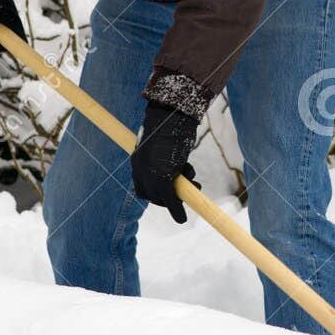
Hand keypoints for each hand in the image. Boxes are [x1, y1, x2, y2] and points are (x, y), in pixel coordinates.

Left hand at [131, 102, 200, 222]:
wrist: (171, 115)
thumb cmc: (171, 124)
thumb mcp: (165, 143)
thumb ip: (165, 157)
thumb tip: (176, 165)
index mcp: (138, 161)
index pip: (144, 186)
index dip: (156, 193)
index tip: (169, 194)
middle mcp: (141, 169)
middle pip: (152, 193)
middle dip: (168, 197)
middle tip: (185, 191)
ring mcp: (152, 174)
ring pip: (163, 196)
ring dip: (177, 199)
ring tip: (196, 184)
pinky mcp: (164, 177)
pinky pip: (170, 200)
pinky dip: (176, 211)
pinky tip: (182, 218)